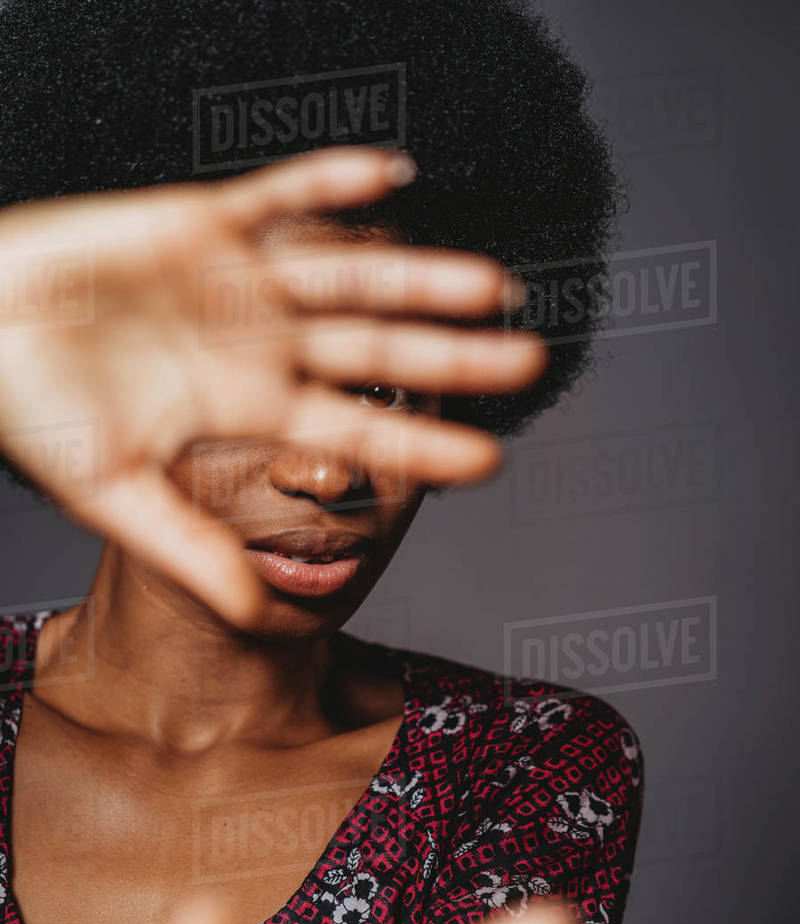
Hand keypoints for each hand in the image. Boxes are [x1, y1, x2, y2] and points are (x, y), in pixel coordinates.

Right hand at [0, 147, 544, 626]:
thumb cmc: (34, 412)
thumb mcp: (112, 490)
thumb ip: (188, 546)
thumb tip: (255, 609)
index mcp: (247, 409)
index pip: (356, 429)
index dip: (422, 444)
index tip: (491, 461)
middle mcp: (261, 347)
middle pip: (378, 350)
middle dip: (452, 357)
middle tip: (530, 360)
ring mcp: (239, 284)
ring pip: (350, 276)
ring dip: (420, 276)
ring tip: (493, 284)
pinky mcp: (202, 222)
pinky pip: (280, 193)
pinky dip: (331, 182)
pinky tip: (396, 175)